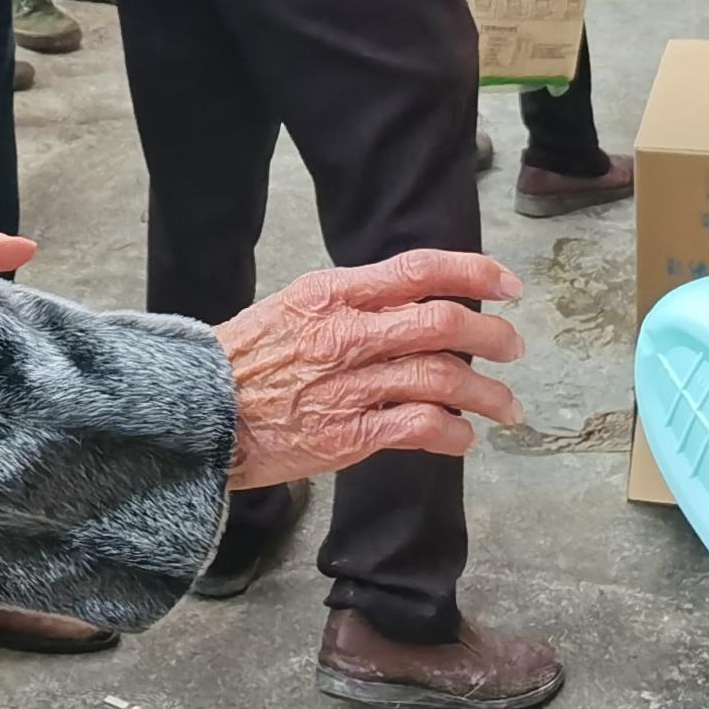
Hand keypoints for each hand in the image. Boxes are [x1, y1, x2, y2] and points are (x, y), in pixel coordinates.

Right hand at [217, 250, 526, 489]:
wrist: (195, 412)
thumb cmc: (242, 361)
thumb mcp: (293, 306)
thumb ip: (352, 302)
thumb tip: (410, 302)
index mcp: (333, 293)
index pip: (419, 269)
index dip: (474, 273)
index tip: (509, 284)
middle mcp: (346, 334)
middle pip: (443, 323)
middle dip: (492, 336)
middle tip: (513, 348)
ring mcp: (348, 386)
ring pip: (441, 379)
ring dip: (486, 393)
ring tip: (507, 406)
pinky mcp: (347, 435)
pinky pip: (419, 428)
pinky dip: (453, 433)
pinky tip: (464, 439)